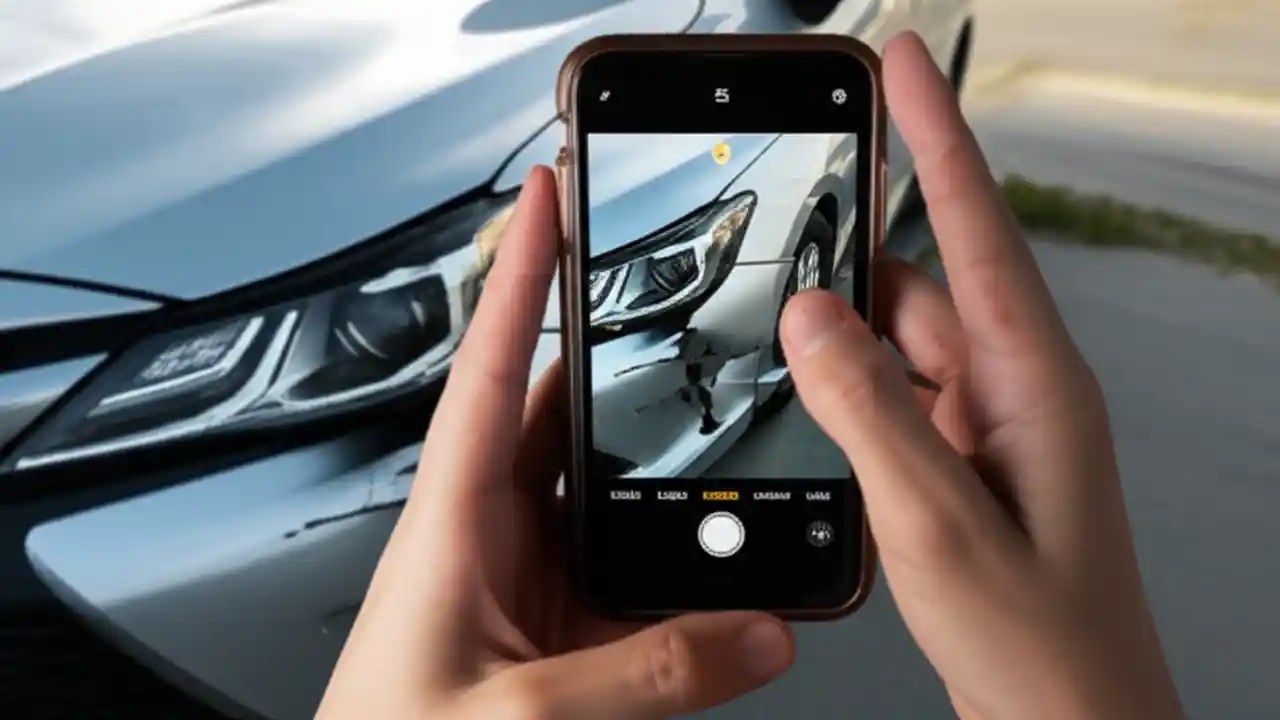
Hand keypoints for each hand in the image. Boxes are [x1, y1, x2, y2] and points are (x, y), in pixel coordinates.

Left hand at [316, 168, 794, 719]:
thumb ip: (638, 676)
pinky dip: (679, 573)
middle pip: (565, 417)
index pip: (488, 366)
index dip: (523, 273)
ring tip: (729, 457)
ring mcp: (528, 582)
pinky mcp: (558, 632)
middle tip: (675, 310)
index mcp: (451, 519)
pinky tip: (720, 583)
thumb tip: (752, 636)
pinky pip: (632, 578)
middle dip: (617, 364)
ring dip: (662, 482)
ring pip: (609, 497)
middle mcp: (490, 535)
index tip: (549, 197)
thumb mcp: (514, 714)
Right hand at [780, 33, 1182, 719]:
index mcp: (1036, 382)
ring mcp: (992, 423)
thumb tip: (812, 317)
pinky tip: (817, 408)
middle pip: (924, 279)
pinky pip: (899, 390)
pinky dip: (853, 387)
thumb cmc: (1040, 644)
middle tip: (788, 227)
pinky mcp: (965, 458)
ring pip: (904, 338)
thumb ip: (871, 412)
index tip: (900, 62)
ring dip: (846, 337)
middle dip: (854, 251)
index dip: (936, 133)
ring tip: (788, 346)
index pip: (976, 226)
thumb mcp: (937, 524)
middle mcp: (1018, 388)